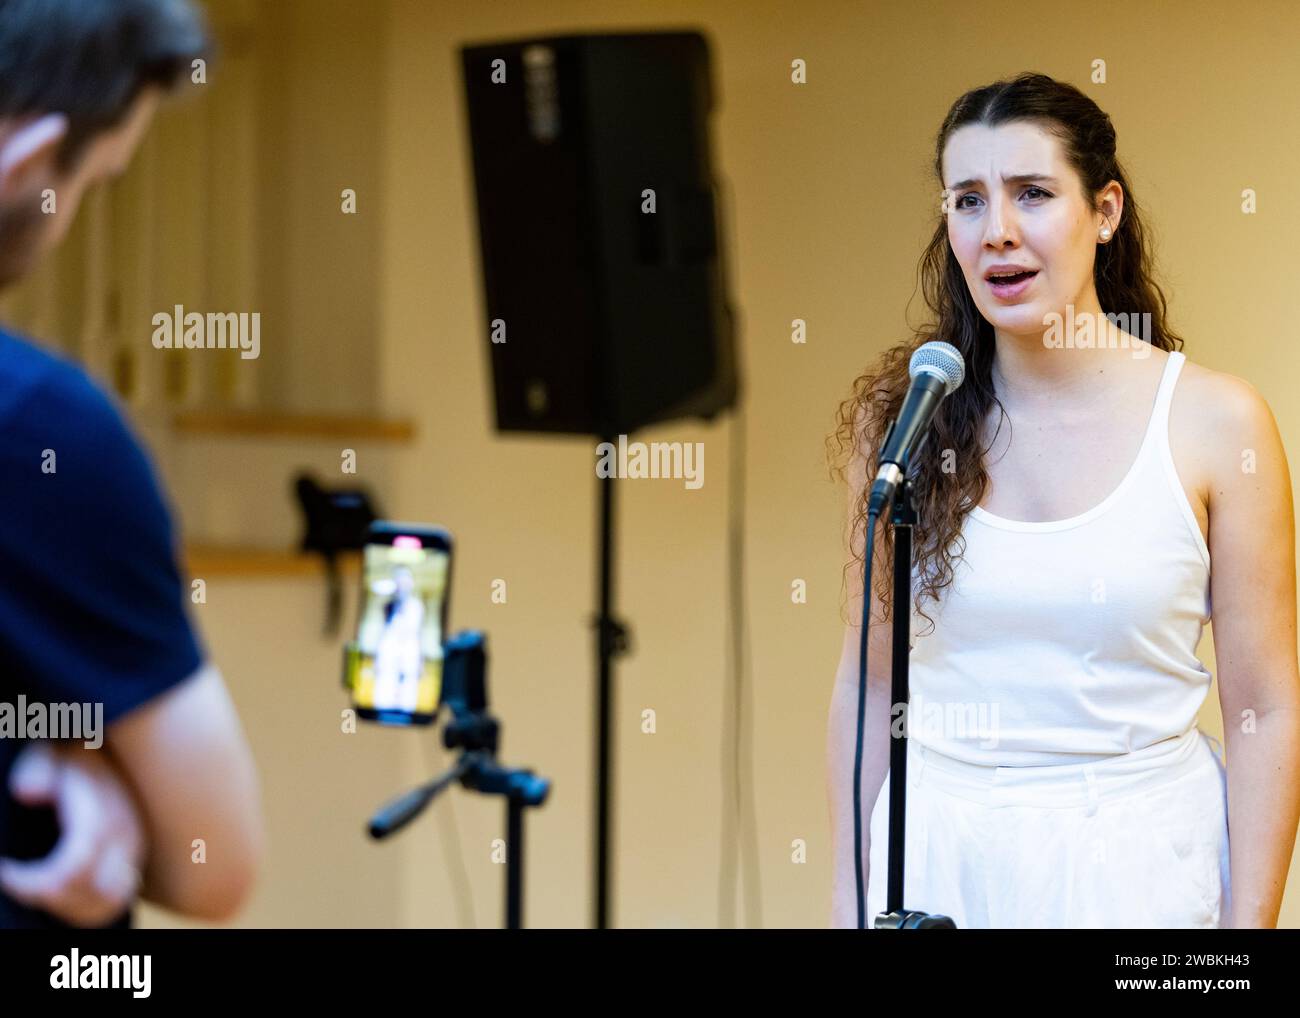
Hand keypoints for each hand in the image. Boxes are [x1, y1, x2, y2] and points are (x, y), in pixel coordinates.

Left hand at [0, 741, 144, 925]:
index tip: (5, 870)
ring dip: (70, 907)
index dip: (33, 882)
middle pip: (96, 897)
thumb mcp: (51, 751)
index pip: (74, 869)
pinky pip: (114, 900)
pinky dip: (85, 905)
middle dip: (52, 899)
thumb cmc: (72, 755)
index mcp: (103, 815)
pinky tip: (58, 888)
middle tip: (18, 880)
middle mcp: (125, 839)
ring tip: (36, 886)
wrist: (116, 749)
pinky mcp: (133, 860)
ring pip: (108, 905)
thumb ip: (38, 767)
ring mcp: (133, 852)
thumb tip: (27, 793)